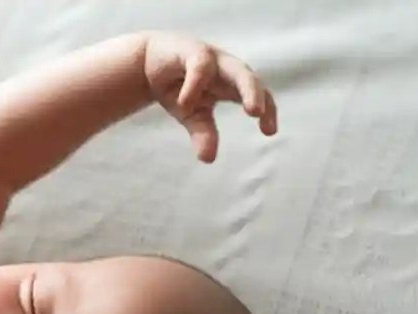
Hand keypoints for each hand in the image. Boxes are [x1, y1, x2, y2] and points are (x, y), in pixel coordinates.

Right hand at [141, 32, 277, 162]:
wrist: (147, 61)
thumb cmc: (178, 87)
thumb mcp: (191, 114)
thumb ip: (203, 133)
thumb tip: (208, 159)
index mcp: (232, 85)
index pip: (259, 95)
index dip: (268, 111)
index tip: (270, 131)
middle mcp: (227, 69)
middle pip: (250, 78)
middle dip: (256, 94)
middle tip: (258, 114)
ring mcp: (211, 58)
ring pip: (232, 68)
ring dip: (238, 86)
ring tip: (236, 108)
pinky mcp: (190, 50)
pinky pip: (200, 66)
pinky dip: (194, 85)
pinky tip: (185, 103)